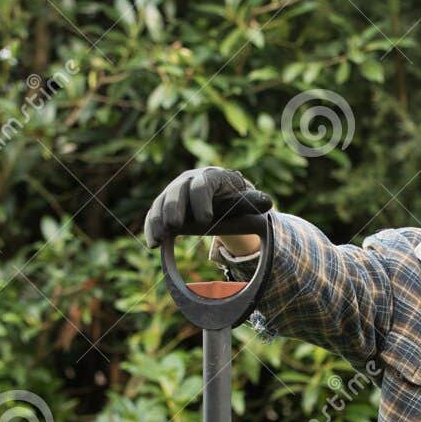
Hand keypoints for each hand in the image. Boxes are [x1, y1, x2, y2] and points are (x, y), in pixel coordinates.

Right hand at [143, 166, 273, 248]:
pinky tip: (152, 244)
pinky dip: (151, 228)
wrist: (217, 199)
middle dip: (174, 207)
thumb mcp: (242, 202)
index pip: (203, 185)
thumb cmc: (232, 201)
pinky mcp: (164, 205)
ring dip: (158, 220)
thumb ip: (251, 203)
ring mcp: (173, 192)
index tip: (206, 220)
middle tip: (175, 226)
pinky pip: (154, 214)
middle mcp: (188, 181)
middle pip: (177, 191)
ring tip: (158, 239)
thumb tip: (269, 202)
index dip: (202, 201)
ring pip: (161, 202)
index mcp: (210, 177)